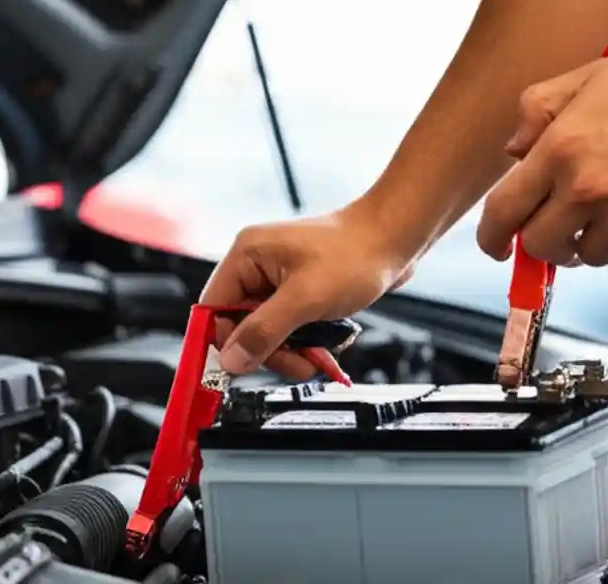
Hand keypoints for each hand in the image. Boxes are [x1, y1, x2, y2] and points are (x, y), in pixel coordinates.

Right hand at [201, 205, 413, 377]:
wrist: (395, 240)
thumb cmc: (356, 253)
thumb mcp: (305, 299)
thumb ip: (264, 331)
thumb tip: (231, 359)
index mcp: (247, 255)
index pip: (212, 307)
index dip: (222, 341)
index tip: (235, 368)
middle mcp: (257, 266)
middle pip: (240, 326)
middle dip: (269, 350)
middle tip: (297, 362)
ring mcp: (278, 279)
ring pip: (266, 332)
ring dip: (291, 350)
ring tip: (317, 356)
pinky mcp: (299, 291)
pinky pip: (288, 328)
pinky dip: (304, 342)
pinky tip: (323, 346)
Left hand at [477, 48, 607, 266]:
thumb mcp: (592, 76)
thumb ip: (538, 109)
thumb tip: (512, 151)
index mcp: (560, 149)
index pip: (503, 211)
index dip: (492, 237)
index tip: (497, 247)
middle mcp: (588, 189)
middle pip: (541, 246)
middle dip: (546, 241)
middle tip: (564, 224)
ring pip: (589, 255)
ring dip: (597, 237)